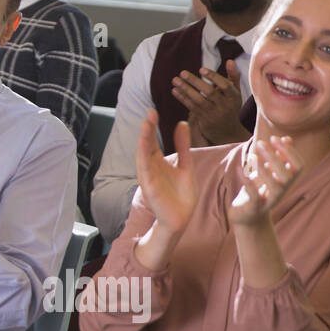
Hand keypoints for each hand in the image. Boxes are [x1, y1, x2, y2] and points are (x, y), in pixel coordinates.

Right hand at [135, 110, 197, 235]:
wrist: (181, 219)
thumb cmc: (181, 195)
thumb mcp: (186, 166)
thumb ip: (182, 147)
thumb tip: (182, 123)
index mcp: (158, 162)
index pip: (153, 140)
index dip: (153, 126)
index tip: (153, 111)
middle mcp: (150, 167)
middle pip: (146, 145)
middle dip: (147, 129)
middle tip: (150, 113)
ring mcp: (148, 177)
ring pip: (143, 155)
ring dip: (144, 140)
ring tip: (146, 124)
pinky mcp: (149, 187)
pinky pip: (144, 170)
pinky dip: (143, 158)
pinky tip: (144, 147)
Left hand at [172, 61, 248, 144]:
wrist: (228, 131)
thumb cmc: (230, 106)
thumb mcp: (235, 92)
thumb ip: (233, 76)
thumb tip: (229, 60)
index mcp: (234, 97)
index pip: (225, 85)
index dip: (214, 77)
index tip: (201, 69)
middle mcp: (225, 106)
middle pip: (210, 92)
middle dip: (195, 82)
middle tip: (183, 73)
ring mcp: (214, 114)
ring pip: (198, 100)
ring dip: (186, 90)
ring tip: (175, 80)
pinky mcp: (204, 120)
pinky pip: (192, 107)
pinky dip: (183, 98)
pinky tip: (175, 90)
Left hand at [229, 136, 301, 225]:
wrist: (247, 217)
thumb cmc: (259, 190)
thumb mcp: (268, 172)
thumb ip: (278, 157)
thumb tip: (287, 138)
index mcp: (287, 181)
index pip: (298, 166)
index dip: (290, 151)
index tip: (274, 137)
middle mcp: (282, 191)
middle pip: (287, 175)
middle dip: (275, 157)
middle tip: (260, 143)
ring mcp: (269, 201)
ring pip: (275, 186)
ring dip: (264, 170)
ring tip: (253, 156)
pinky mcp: (255, 208)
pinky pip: (255, 197)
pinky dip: (248, 184)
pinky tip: (241, 171)